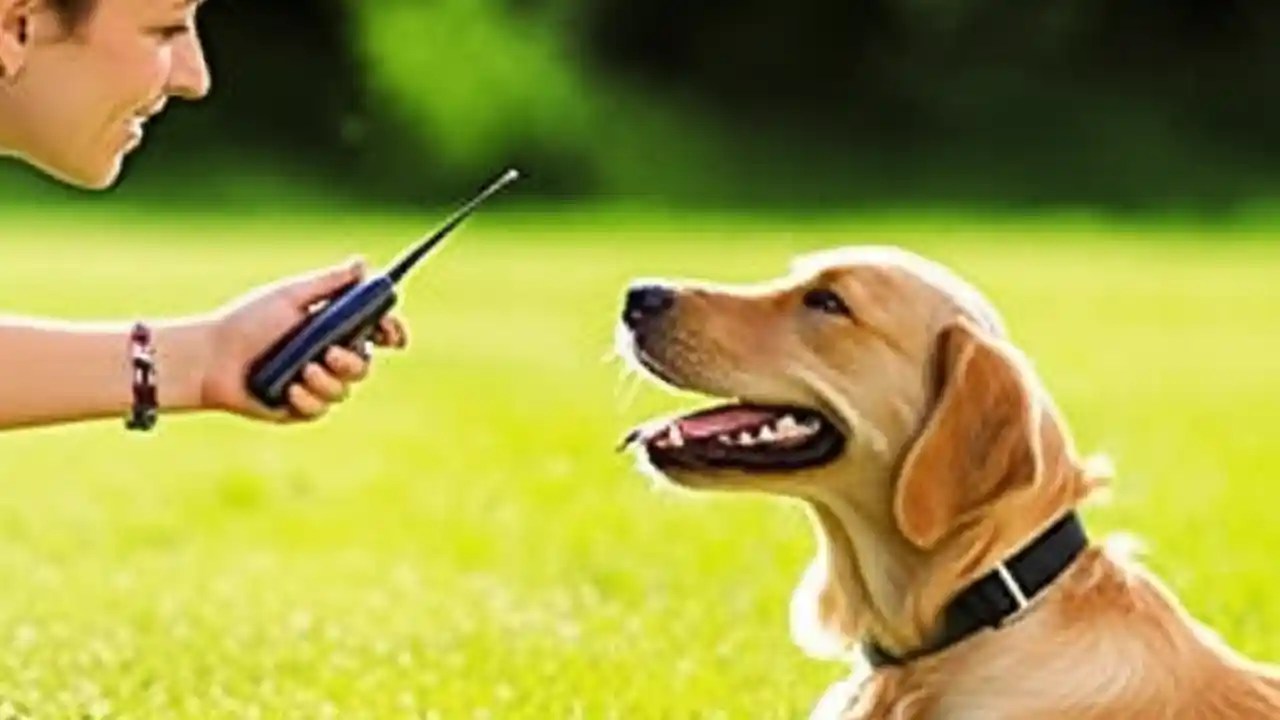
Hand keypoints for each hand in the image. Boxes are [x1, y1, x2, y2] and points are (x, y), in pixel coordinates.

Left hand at [198, 258, 408, 422]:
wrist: (210, 359)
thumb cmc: (247, 323)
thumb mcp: (291, 297)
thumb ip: (330, 283)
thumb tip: (363, 264)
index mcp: (331, 328)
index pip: (374, 332)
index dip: (391, 333)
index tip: (392, 335)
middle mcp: (327, 357)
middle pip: (365, 364)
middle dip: (353, 361)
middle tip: (330, 354)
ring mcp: (315, 384)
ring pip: (345, 390)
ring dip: (327, 381)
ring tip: (300, 372)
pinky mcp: (300, 408)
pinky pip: (321, 409)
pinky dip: (307, 399)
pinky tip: (288, 390)